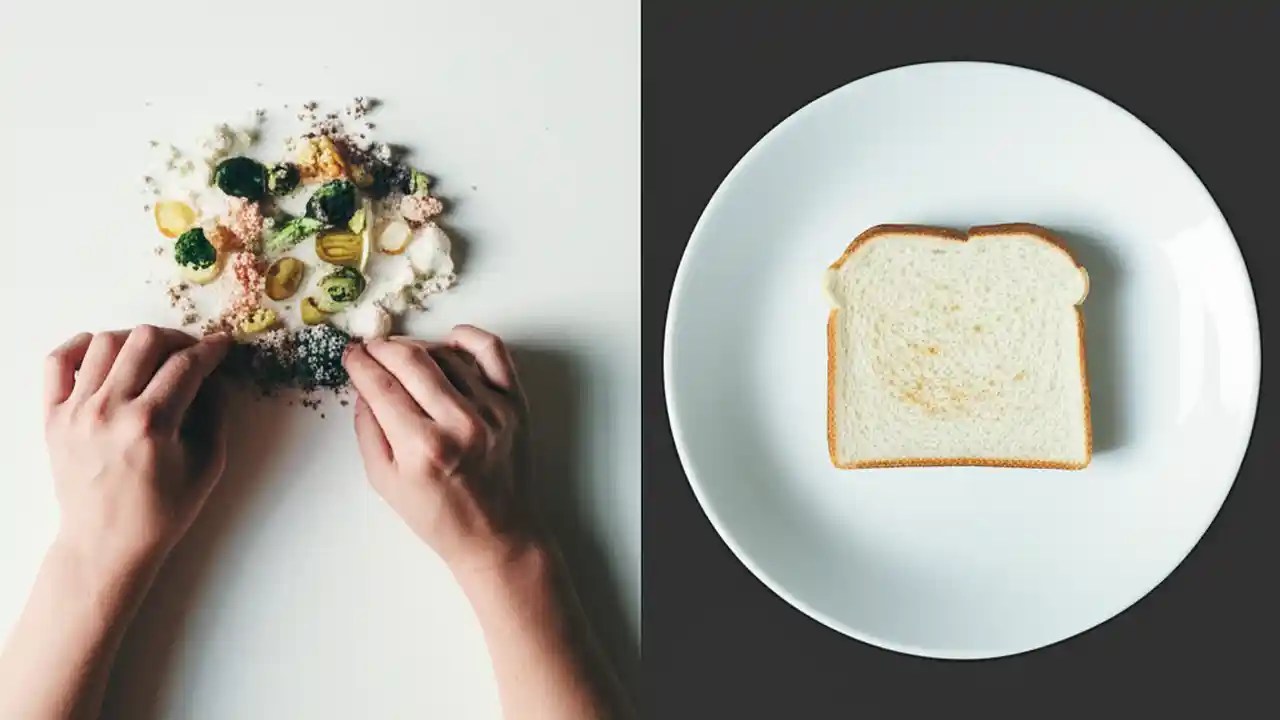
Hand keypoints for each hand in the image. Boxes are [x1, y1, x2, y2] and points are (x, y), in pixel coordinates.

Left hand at [43, 326, 231, 573]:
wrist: (105, 544)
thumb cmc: (160, 513)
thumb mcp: (207, 466)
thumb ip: (215, 415)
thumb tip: (214, 379)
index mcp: (151, 424)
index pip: (186, 365)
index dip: (211, 349)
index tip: (223, 344)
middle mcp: (109, 410)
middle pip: (145, 340)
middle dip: (177, 338)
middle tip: (189, 352)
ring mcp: (75, 410)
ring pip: (104, 342)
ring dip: (135, 340)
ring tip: (150, 356)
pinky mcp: (52, 416)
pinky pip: (57, 361)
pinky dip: (81, 346)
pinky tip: (102, 353)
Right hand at [343, 325, 537, 572]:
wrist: (497, 535)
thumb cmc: (440, 516)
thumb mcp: (386, 482)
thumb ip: (368, 430)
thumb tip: (363, 386)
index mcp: (422, 448)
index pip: (381, 386)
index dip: (360, 364)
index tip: (351, 355)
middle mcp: (460, 424)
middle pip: (410, 361)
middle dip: (382, 349)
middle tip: (371, 349)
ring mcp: (492, 410)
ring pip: (446, 354)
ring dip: (417, 347)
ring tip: (403, 355)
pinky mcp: (516, 404)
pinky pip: (493, 353)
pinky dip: (469, 337)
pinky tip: (449, 340)